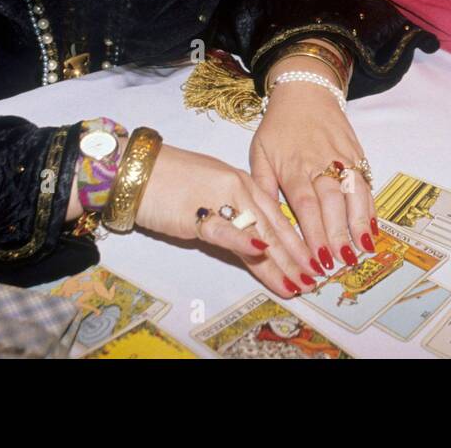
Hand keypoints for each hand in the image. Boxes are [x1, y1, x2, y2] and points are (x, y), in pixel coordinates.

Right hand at [135, 143, 318, 298]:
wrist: (137, 169)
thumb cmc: (170, 180)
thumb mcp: (211, 192)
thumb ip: (235, 214)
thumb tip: (255, 241)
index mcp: (243, 182)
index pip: (277, 217)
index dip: (297, 241)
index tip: (312, 262)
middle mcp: (238, 188)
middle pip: (275, 227)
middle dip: (296, 257)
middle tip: (314, 279)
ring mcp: (220, 198)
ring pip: (258, 233)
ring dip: (280, 261)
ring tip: (297, 281)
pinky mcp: (197, 212)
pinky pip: (226, 229)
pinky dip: (244, 242)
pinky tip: (261, 254)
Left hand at [250, 69, 374, 276]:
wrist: (306, 91)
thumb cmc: (278, 127)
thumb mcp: (259, 152)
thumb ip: (261, 186)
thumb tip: (260, 218)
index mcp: (293, 167)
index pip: (305, 205)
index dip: (313, 232)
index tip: (317, 258)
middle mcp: (320, 163)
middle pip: (333, 203)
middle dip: (338, 234)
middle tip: (342, 263)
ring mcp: (342, 158)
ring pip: (354, 194)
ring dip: (359, 224)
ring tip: (364, 251)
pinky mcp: (357, 155)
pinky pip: (366, 184)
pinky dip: (371, 208)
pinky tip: (373, 229)